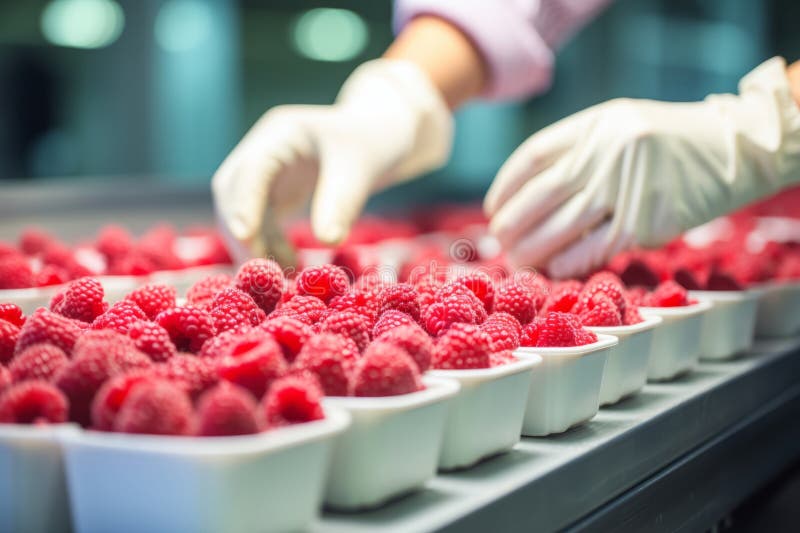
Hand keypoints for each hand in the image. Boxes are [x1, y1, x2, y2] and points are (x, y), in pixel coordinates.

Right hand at [212, 59, 451, 262]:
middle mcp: (262, 150)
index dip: (244, 201)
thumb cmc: (371, 143)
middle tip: (259, 272)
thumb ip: (343, 200)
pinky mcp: (270, 193)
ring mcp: (263, 173)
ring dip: (253, 245)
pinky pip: (260, 224)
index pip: (252, 167)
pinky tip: (289, 262)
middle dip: (242, 232)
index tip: (245, 234)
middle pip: (233, 191)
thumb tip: (327, 240)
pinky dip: (269, 246)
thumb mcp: (361, 168)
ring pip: (241, 212)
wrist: (376, 137)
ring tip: (278, 276)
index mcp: (281, 132)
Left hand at [484, 57, 799, 277]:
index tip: (493, 209)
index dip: (505, 188)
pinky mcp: (645, 224)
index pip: (532, 158)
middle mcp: (607, 154)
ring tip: (517, 261)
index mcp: (595, 125)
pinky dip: (567, 263)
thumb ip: (573, 149)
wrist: (731, 149)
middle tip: (500, 241)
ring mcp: (627, 189)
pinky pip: (592, 249)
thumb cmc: (664, 140)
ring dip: (532, 250)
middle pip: (540, 197)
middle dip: (511, 225)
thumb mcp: (616, 124)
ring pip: (561, 227)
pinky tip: (553, 269)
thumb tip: (521, 196)